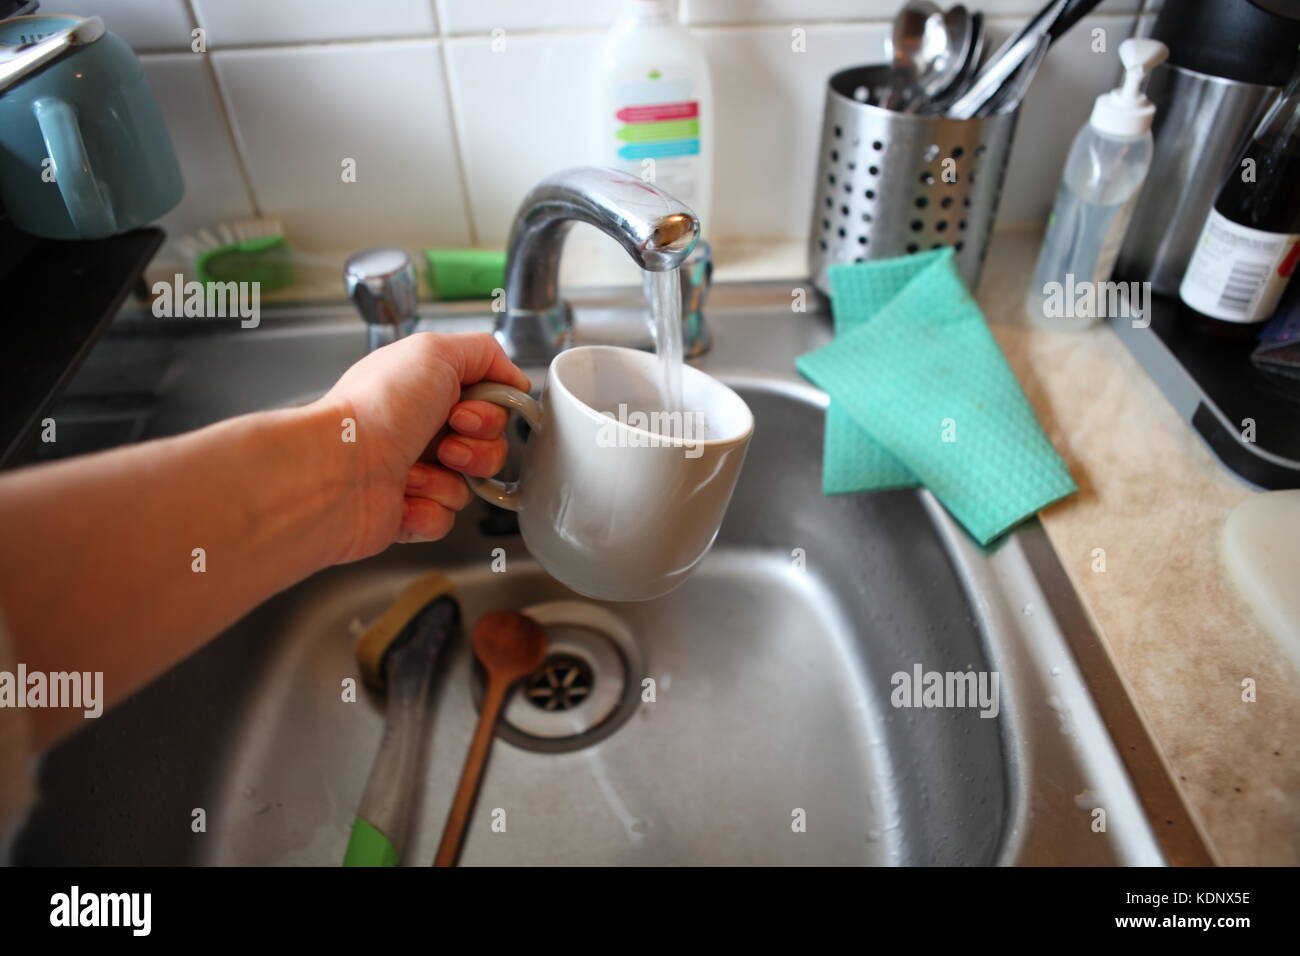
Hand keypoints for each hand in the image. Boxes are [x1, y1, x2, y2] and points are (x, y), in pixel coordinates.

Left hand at [315, 332, 529, 561]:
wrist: (336, 470)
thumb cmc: (376, 409)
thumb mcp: (435, 351)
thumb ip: (485, 353)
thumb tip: (513, 377)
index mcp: (428, 390)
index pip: (491, 403)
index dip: (491, 411)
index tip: (466, 410)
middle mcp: (421, 428)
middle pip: (490, 446)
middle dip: (477, 447)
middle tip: (445, 441)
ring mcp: (415, 472)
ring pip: (471, 486)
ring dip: (448, 479)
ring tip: (412, 470)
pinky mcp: (407, 513)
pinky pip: (448, 519)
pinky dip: (429, 509)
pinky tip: (401, 497)